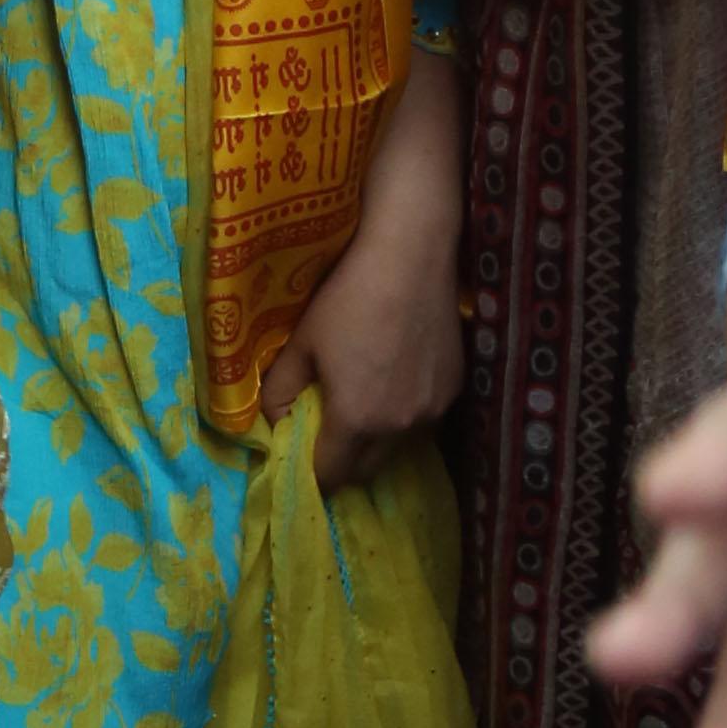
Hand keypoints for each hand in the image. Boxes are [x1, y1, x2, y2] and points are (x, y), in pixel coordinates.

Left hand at [260, 56, 465, 486]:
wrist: (412, 252)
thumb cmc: (348, 295)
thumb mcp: (303, 341)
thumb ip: (281, 389)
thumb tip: (270, 421)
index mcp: (358, 420)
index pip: (332, 475)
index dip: (312, 474)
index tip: (300, 458)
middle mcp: (402, 426)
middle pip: (368, 469)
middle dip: (343, 462)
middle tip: (324, 434)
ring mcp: (435, 408)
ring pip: (399, 442)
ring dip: (377, 437)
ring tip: (360, 401)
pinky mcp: (456, 385)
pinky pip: (424, 415)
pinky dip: (405, 410)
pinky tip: (393, 375)